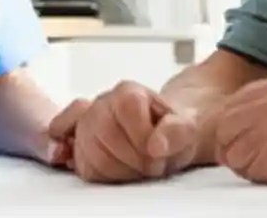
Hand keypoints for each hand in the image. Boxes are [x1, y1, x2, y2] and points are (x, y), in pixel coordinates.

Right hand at [48, 81, 200, 183]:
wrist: (161, 141)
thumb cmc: (171, 132)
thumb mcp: (186, 129)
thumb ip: (176, 131)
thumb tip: (157, 145)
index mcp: (128, 92)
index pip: (125, 108)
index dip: (142, 137)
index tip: (157, 150)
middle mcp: (102, 104)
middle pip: (103, 131)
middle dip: (132, 158)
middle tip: (151, 164)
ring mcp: (86, 125)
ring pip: (89, 151)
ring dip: (119, 170)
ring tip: (137, 167)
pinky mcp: (79, 147)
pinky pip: (82, 165)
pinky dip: (102, 175)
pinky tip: (118, 171)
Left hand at [213, 72, 266, 186]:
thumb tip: (240, 120)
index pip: (236, 101)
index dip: (235, 125)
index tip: (240, 138)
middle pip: (226, 124)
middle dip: (232, 143)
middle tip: (251, 157)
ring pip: (231, 149)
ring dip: (244, 162)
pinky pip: (245, 167)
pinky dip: (255, 175)